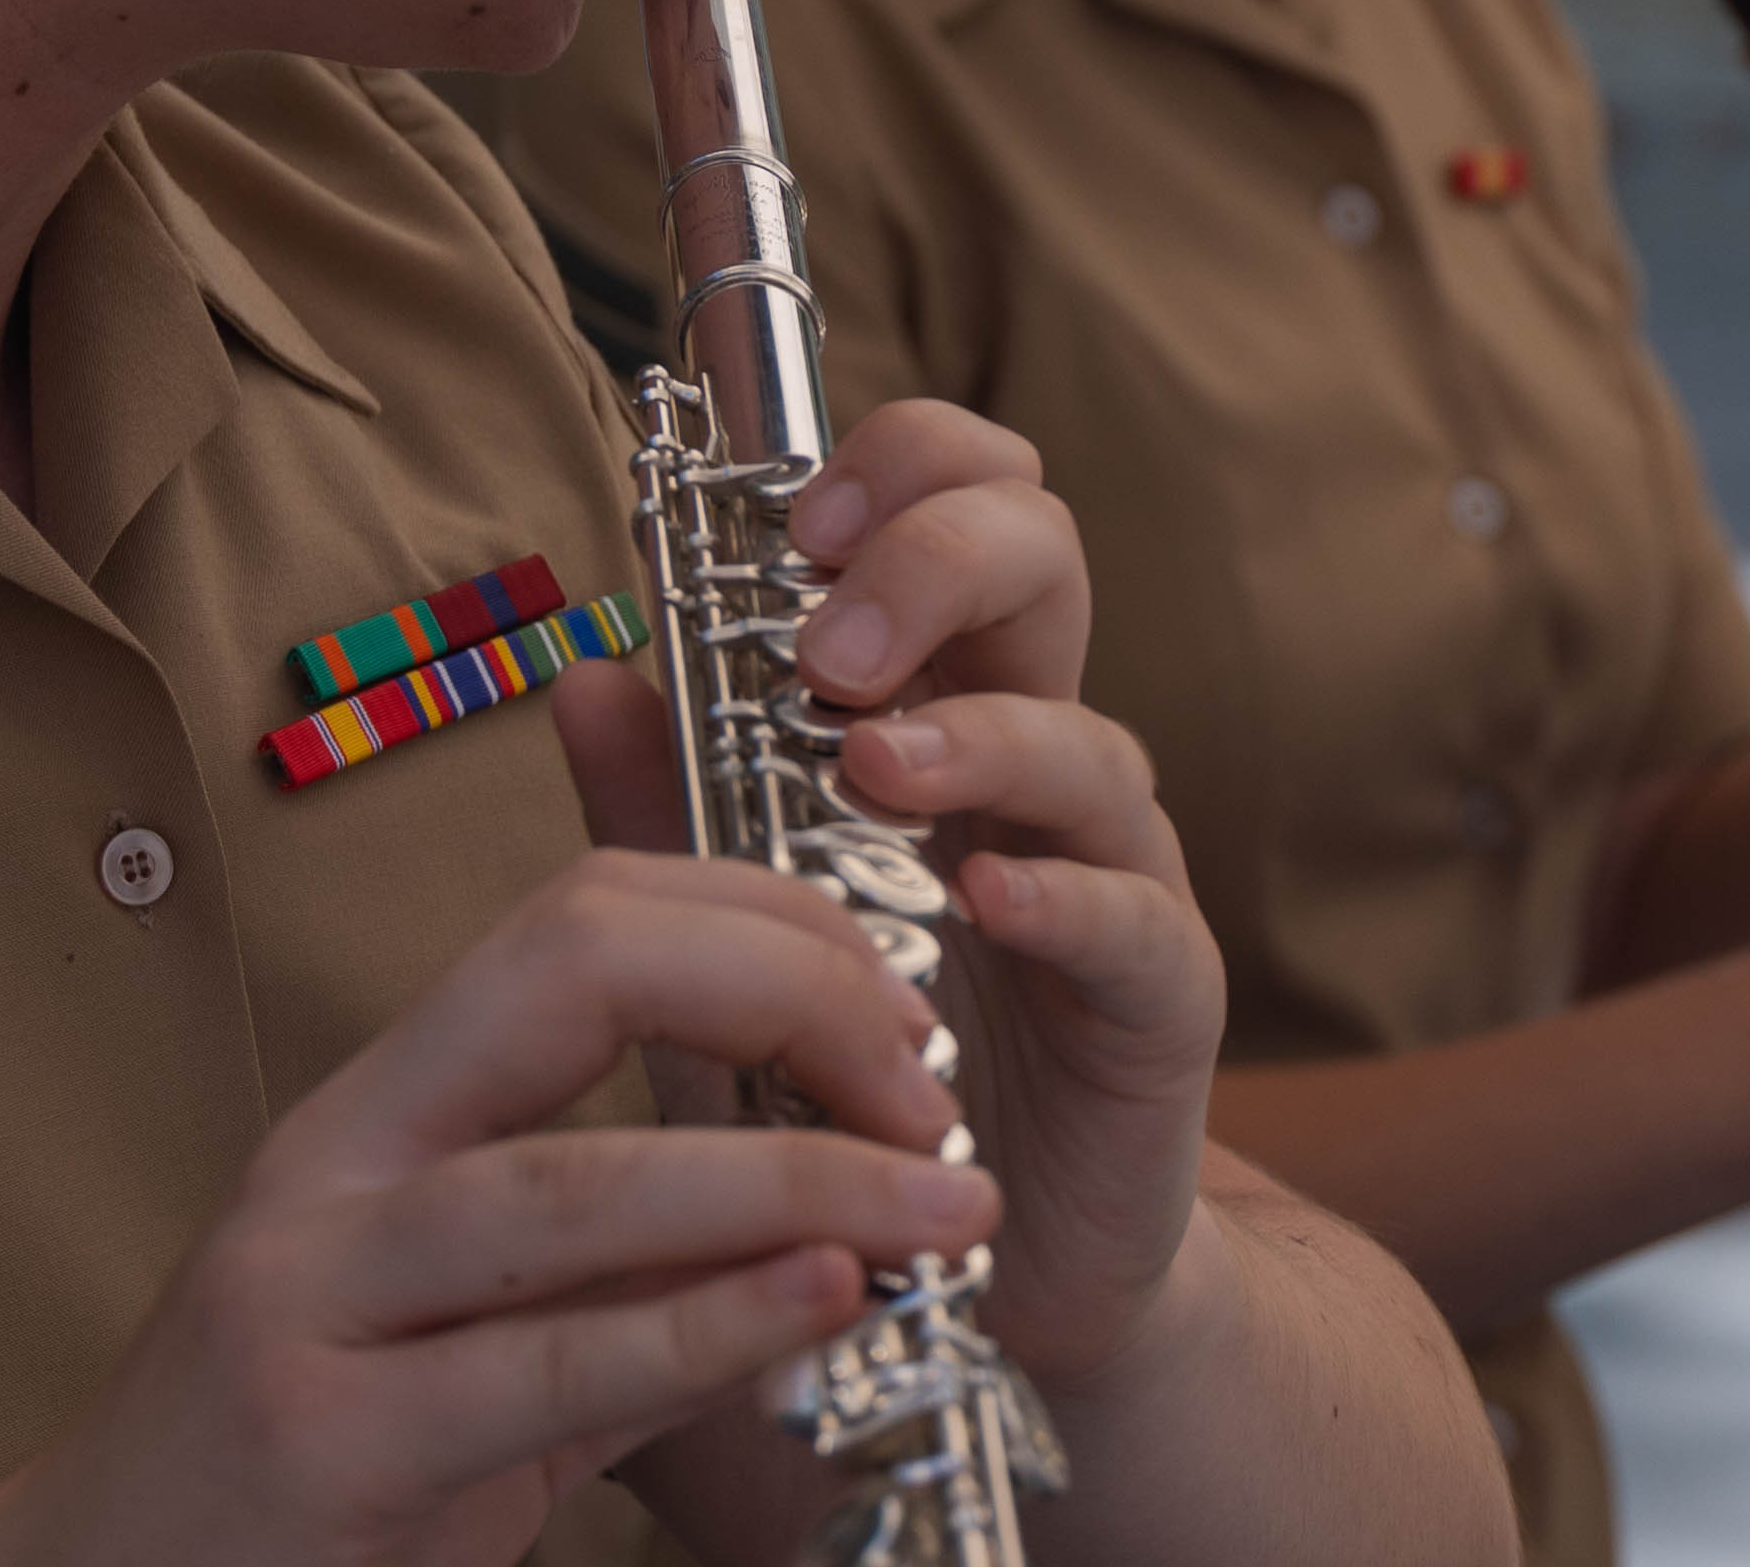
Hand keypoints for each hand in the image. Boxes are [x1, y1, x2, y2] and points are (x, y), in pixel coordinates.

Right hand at [0, 859, 992, 1566]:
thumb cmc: (310, 1464)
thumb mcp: (482, 1327)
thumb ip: (639, 1257)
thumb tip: (851, 1187)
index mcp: (378, 1109)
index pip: (581, 916)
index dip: (761, 923)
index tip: (896, 1002)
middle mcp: (334, 1170)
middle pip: (570, 973)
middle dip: (784, 993)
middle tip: (931, 1077)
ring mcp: (312, 1304)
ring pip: (573, 1182)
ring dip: (793, 1178)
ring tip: (942, 1198)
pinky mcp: (327, 1448)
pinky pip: (552, 1365)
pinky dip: (706, 1325)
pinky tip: (823, 1296)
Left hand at [557, 400, 1227, 1390]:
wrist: (987, 1280)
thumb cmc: (855, 1086)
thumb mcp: (735, 941)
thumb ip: (669, 812)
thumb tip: (588, 671)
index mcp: (940, 708)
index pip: (956, 508)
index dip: (896, 470)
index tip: (793, 520)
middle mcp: (1037, 763)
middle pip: (1047, 558)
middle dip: (939, 551)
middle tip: (828, 637)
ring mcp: (1113, 873)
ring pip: (1093, 737)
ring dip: (978, 732)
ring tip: (871, 766)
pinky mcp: (1161, 1002)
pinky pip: (1139, 918)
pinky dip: (1068, 894)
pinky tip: (988, 897)